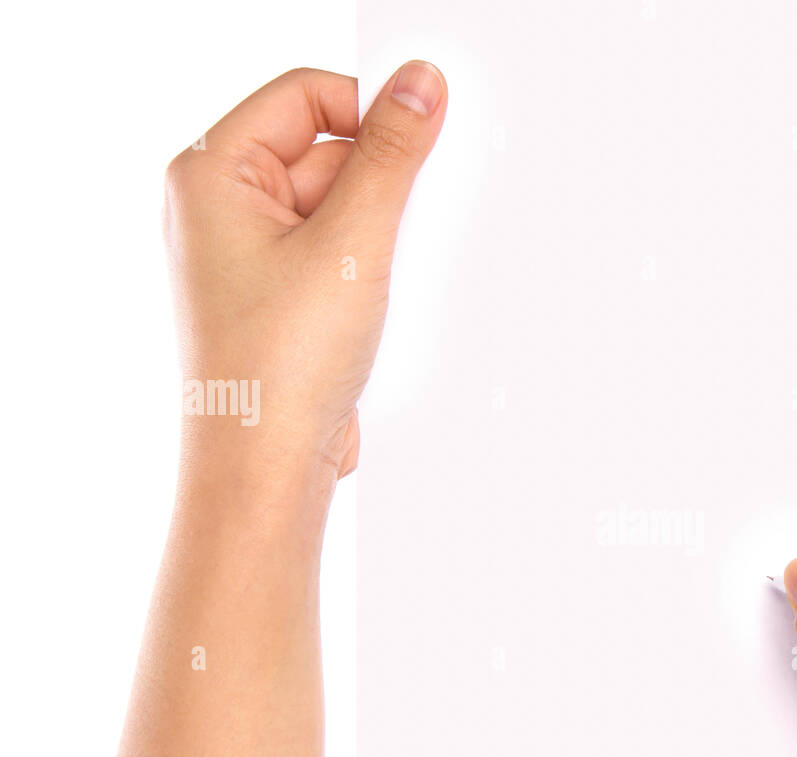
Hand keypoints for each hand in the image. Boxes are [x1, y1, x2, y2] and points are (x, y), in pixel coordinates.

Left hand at [164, 62, 446, 509]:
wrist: (268, 467)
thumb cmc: (279, 366)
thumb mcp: (352, 241)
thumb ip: (391, 155)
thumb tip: (417, 87)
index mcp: (211, 175)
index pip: (304, 96)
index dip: (368, 108)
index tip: (423, 130)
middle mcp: (220, 211)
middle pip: (324, 154)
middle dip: (376, 189)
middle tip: (395, 233)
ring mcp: (249, 258)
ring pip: (337, 210)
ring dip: (376, 238)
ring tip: (372, 286)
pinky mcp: (280, 301)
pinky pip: (336, 256)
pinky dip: (367, 272)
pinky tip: (372, 310)